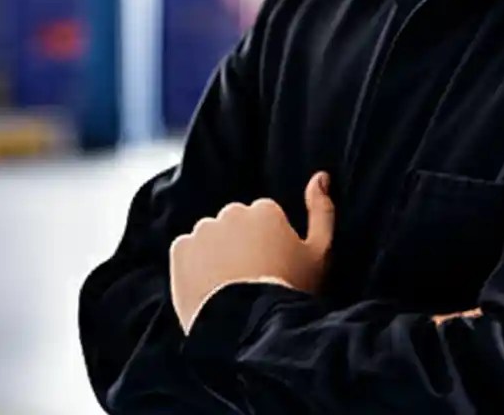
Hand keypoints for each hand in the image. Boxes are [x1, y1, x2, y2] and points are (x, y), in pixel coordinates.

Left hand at [169, 171, 334, 334]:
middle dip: (241, 244)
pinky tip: (210, 287)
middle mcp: (231, 212)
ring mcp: (203, 231)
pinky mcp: (180, 251)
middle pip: (236, 225)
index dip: (271, 244)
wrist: (248, 325)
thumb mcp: (320, 254)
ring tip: (229, 287)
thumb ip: (323, 212)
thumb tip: (320, 177)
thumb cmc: (289, 290)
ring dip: (217, 254)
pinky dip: (195, 265)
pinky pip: (188, 252)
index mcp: (264, 210)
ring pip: (211, 237)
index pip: (265, 219)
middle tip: (251, 278)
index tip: (274, 267)